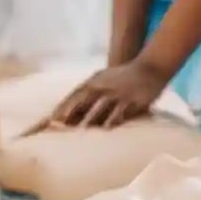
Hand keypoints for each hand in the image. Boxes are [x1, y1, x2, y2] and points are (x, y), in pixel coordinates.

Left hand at [50, 59, 170, 127]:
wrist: (150, 67)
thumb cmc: (123, 77)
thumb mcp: (103, 79)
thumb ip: (89, 92)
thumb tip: (72, 110)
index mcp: (94, 82)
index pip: (74, 96)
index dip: (62, 108)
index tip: (50, 120)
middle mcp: (102, 87)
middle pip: (82, 101)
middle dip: (70, 114)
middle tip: (57, 126)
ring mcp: (117, 93)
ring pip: (99, 107)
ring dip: (88, 119)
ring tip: (78, 132)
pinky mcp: (131, 100)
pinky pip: (120, 111)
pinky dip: (112, 119)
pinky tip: (106, 129)